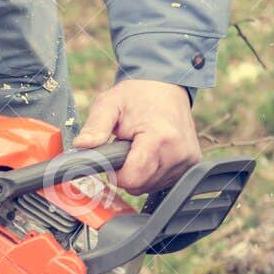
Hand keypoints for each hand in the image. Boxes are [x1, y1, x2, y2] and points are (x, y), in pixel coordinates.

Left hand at [73, 80, 201, 195]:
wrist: (166, 86)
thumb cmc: (137, 95)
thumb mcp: (109, 104)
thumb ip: (95, 126)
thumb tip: (81, 145)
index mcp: (160, 137)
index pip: (132, 179)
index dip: (116, 173)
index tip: (115, 155)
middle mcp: (179, 152)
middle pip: (141, 186)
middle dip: (128, 172)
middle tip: (127, 147)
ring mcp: (188, 160)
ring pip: (151, 187)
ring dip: (140, 173)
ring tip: (140, 147)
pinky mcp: (192, 163)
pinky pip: (164, 182)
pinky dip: (153, 172)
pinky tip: (152, 153)